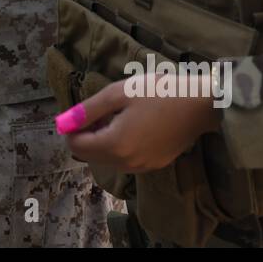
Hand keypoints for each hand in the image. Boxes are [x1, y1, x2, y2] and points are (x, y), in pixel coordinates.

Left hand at [59, 75, 221, 173]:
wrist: (201, 105)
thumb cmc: (158, 93)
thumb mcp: (118, 93)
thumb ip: (87, 110)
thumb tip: (62, 123)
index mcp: (115, 145)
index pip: (75, 145)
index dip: (72, 127)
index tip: (85, 109)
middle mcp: (126, 164)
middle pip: (89, 155)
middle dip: (88, 134)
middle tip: (103, 110)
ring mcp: (141, 168)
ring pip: (106, 158)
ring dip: (103, 140)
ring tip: (119, 115)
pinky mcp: (154, 166)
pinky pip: (125, 160)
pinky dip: (120, 146)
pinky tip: (134, 125)